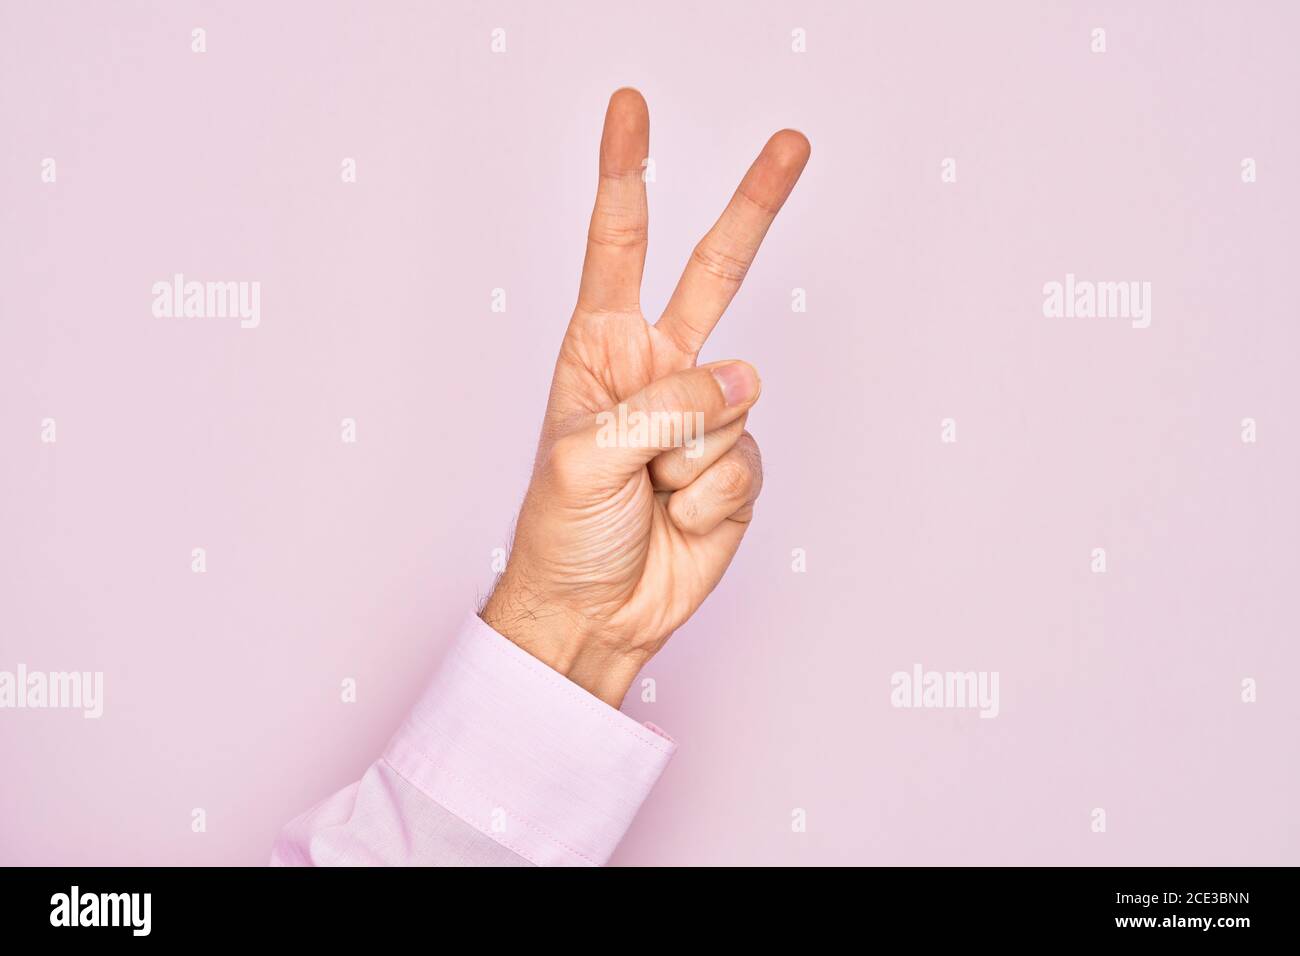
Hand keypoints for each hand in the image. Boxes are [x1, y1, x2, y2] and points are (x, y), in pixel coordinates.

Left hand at [482, 89, 808, 706]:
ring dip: (691, 456)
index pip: (619, 247)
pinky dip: (714, 496)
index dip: (626, 176)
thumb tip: (744, 378)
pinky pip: (748, 457)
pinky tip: (680, 516)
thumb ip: (664, 408)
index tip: (630, 109)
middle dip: (755, 207)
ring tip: (650, 492)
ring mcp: (702, 417)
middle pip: (716, 274)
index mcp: (601, 350)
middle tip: (792, 144)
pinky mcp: (737, 467)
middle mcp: (657, 370)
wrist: (593, 613)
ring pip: (736, 398)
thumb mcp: (583, 458)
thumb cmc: (562, 533)